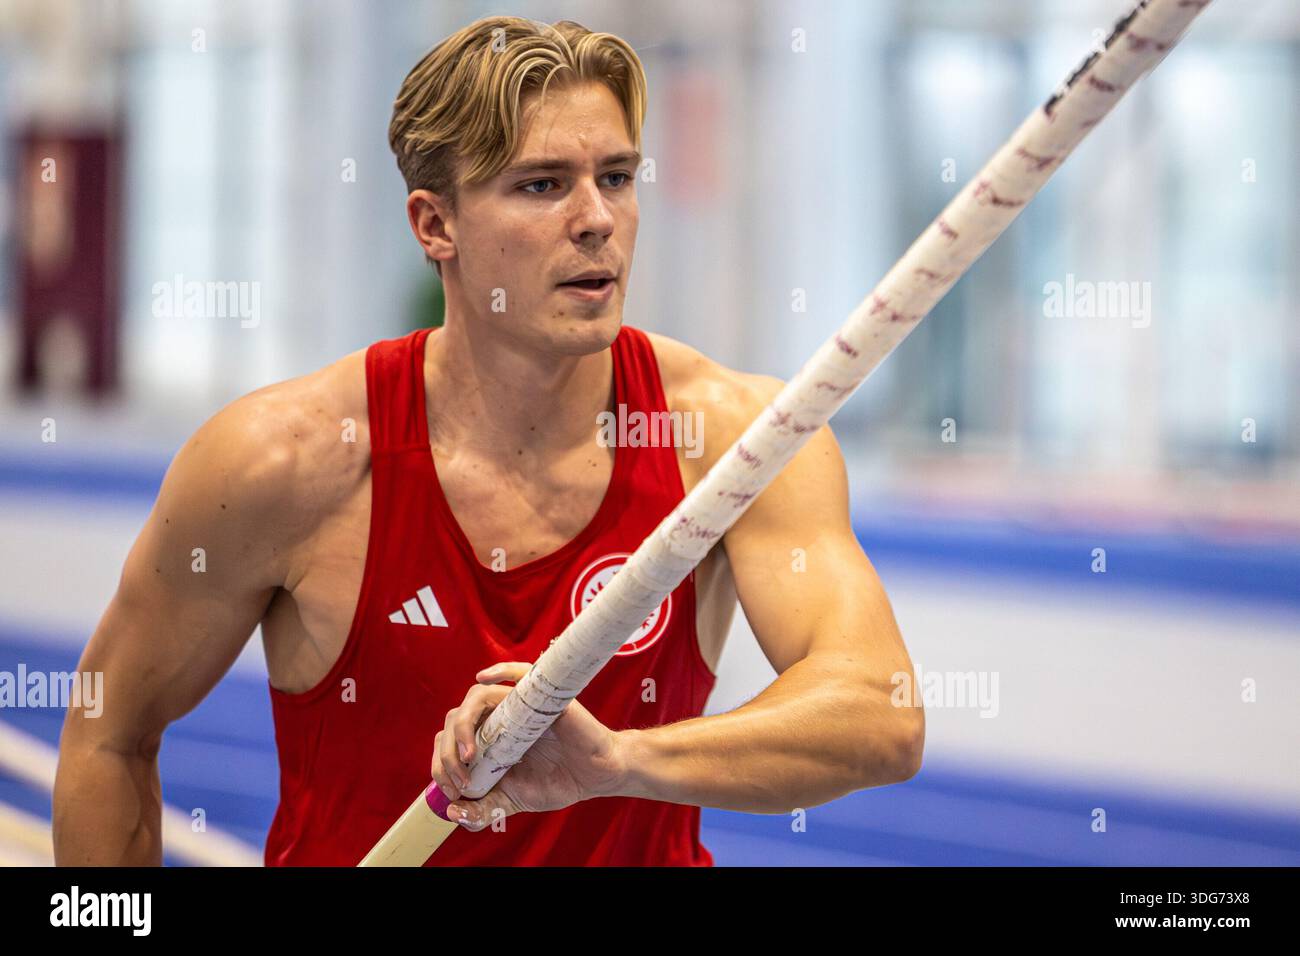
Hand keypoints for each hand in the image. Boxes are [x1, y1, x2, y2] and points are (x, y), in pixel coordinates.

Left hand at [430, 661, 626, 831]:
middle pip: (456, 718)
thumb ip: (483, 810)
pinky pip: (517, 672)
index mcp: (486, 739)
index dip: (441, 764)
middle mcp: (497, 718)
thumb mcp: (512, 802)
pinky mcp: (540, 696)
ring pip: (476, 698)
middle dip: (449, 753)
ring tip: (470, 755)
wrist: (595, 776)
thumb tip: (452, 813)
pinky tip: (483, 678)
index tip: (453, 791)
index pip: (448, 740)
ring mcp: (517, 704)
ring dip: (463, 726)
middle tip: (462, 781)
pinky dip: (499, 670)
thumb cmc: (557, 783)